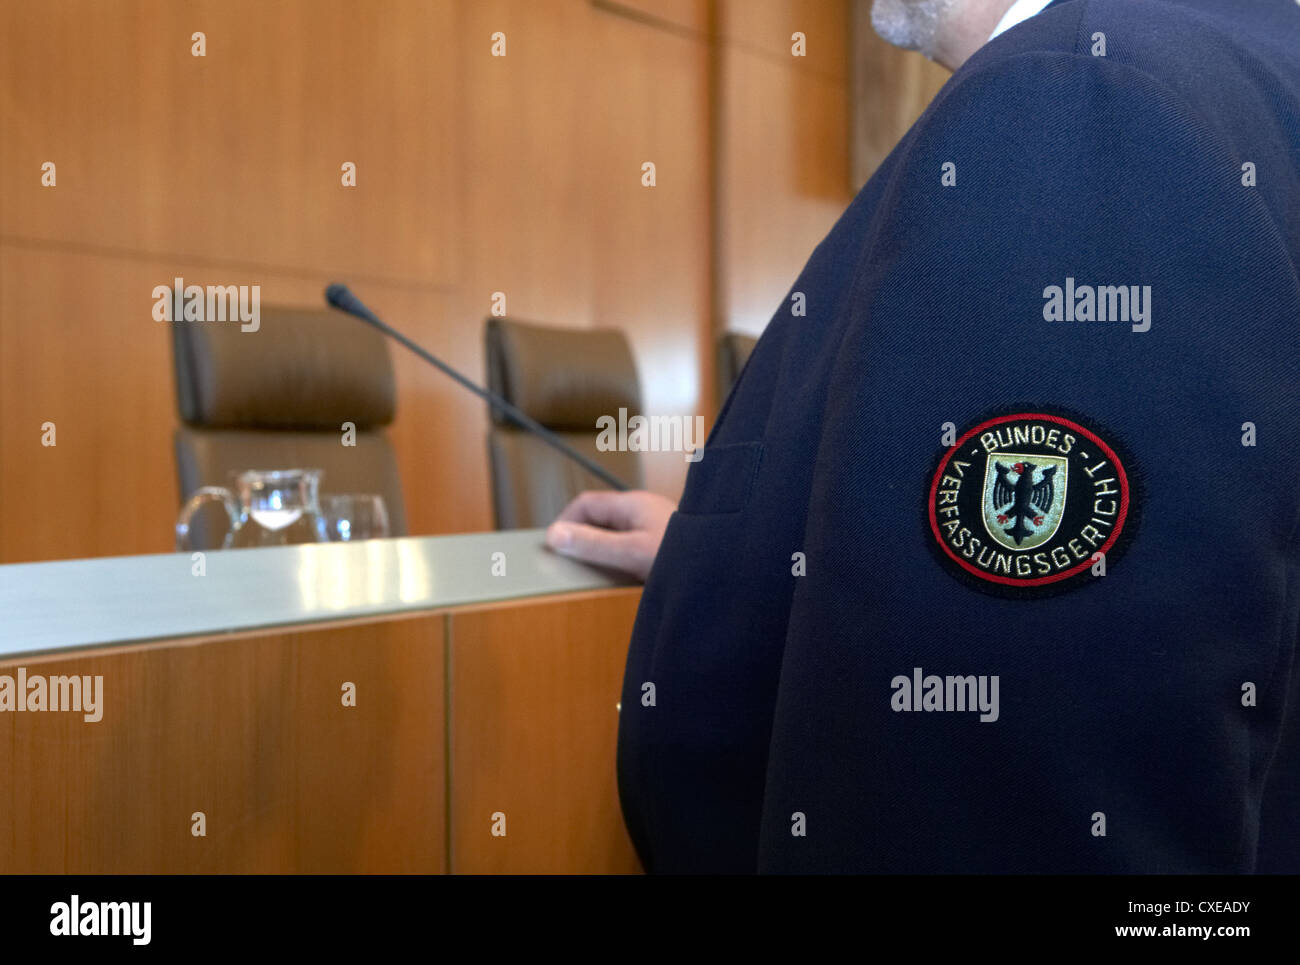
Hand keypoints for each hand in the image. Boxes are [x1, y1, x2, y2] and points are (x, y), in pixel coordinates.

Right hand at [545, 489, 675, 581]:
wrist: (728, 566)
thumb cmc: (686, 555)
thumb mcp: (632, 552)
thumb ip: (593, 545)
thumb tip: (554, 536)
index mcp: (632, 504)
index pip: (585, 504)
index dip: (564, 523)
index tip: (552, 548)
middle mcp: (643, 512)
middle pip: (599, 520)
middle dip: (580, 539)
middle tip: (566, 564)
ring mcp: (654, 528)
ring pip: (615, 536)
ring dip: (599, 552)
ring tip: (589, 574)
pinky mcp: (663, 547)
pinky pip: (630, 549)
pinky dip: (618, 562)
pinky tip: (619, 580)